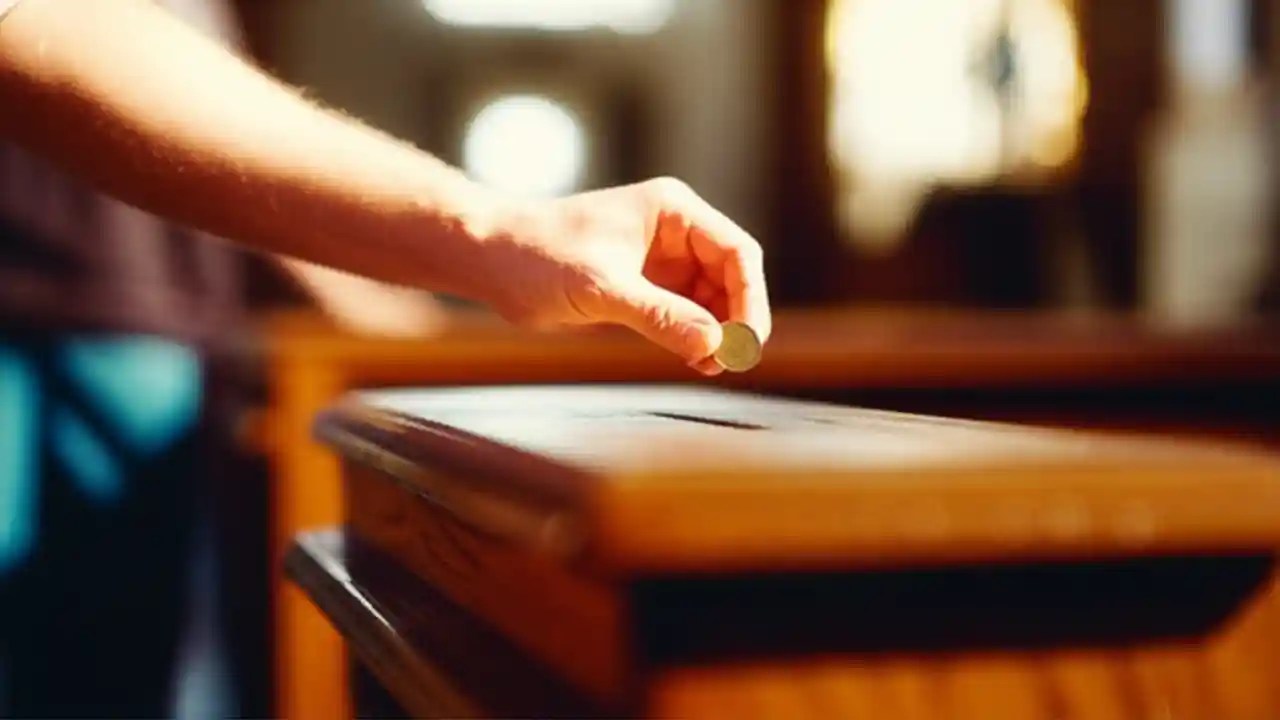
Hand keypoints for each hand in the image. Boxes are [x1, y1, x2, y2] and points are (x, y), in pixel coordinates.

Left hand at [474, 178, 771, 374]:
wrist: (489, 258)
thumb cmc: (536, 256)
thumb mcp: (601, 288)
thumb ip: (660, 315)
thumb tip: (714, 344)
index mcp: (672, 211)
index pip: (736, 252)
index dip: (750, 298)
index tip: (747, 341)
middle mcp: (674, 232)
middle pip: (731, 277)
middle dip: (735, 320)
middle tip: (729, 362)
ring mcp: (660, 260)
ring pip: (712, 300)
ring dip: (716, 334)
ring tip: (709, 367)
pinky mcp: (643, 287)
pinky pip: (685, 314)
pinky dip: (694, 339)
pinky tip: (694, 361)